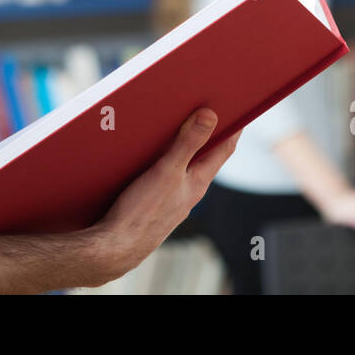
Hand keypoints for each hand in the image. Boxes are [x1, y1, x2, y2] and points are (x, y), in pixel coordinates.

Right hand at [91, 108, 240, 281]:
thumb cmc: (141, 213)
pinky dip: (167, 160)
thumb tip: (210, 115)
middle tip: (208, 108)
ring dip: (185, 146)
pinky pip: (167, 176)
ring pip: (185, 167)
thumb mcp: (166, 172)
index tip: (240, 105)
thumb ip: (188, 144)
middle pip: (206, 156)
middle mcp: (189, 191)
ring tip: (179, 124)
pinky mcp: (155, 205)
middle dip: (209, 132)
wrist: (114, 248)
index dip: (234, 126)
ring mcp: (173, 200)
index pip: (224, 148)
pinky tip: (152, 155)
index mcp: (198, 183)